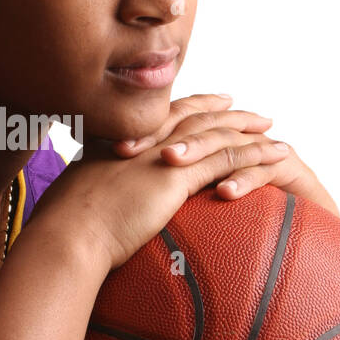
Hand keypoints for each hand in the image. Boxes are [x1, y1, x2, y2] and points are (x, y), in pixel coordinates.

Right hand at [28, 100, 303, 273]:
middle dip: (221, 110)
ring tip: (270, 127)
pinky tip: (277, 155)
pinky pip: (228, 158)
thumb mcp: (74, 204)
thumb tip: (83, 214)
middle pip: (192, 115)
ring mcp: (161, 154)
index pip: (159, 116)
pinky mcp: (178, 175)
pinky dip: (255, 154)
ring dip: (247, 128)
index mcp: (117, 141)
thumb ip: (87, 200)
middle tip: (245, 109)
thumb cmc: (62, 229)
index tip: (206, 104)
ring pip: (216, 132)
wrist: (66, 235)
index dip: (185, 107)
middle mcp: (143, 139)